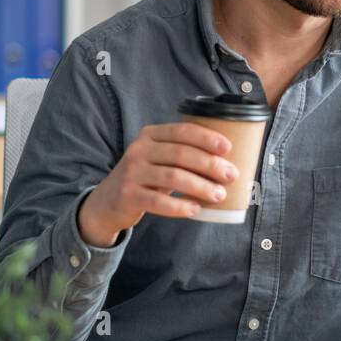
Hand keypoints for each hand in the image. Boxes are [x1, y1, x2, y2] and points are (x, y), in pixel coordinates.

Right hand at [77, 122, 239, 246]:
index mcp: (150, 135)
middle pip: (181, 153)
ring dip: (200, 186)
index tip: (227, 148)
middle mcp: (139, 150)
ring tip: (219, 194)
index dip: (206, 138)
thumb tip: (226, 161)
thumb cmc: (146, 177)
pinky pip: (158, 201)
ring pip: (173, 177)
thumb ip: (183, 154)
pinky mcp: (128, 195)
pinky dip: (179, 206)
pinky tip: (195, 210)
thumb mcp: (159, 158)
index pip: (182, 131)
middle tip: (231, 175)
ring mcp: (132, 172)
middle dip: (210, 164)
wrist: (108, 200)